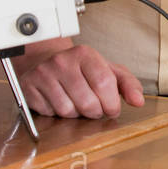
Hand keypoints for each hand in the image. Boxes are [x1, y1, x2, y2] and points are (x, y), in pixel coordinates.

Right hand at [17, 42, 143, 117]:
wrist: (46, 62)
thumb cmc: (81, 70)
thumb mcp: (108, 71)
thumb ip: (127, 84)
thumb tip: (138, 101)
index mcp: (85, 54)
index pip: (104, 83)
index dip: (111, 103)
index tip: (112, 109)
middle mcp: (62, 61)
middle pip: (87, 102)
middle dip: (95, 112)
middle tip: (94, 109)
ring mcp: (43, 73)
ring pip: (67, 111)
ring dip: (76, 114)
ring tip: (76, 103)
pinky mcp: (28, 86)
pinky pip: (49, 113)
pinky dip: (57, 114)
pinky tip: (58, 102)